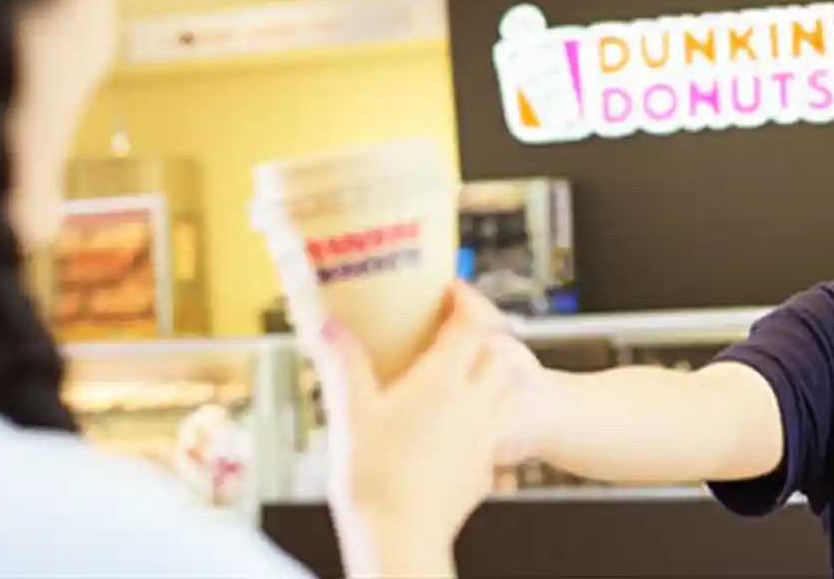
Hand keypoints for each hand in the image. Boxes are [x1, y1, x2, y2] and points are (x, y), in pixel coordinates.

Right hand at [312, 281, 517, 576]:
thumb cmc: (373, 479)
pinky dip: (487, 421)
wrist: (400, 541)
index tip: (450, 293)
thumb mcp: (350, 412)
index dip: (465, 302)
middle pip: (498, 354)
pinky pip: (498, 434)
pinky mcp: (484, 470)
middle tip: (457, 334)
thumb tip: (328, 325)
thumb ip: (342, 363)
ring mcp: (485, 438)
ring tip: (464, 376)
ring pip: (506, 392)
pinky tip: (459, 430)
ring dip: (492, 375)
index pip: (472, 324)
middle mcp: (474, 405)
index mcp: (443, 382)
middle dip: (484, 337)